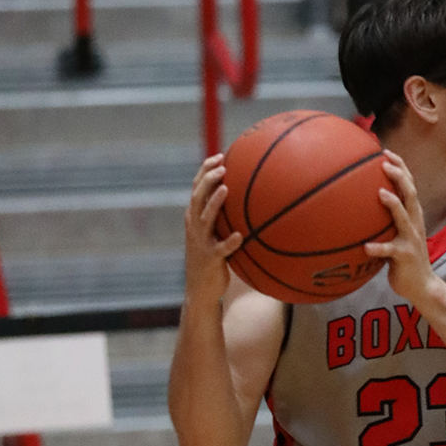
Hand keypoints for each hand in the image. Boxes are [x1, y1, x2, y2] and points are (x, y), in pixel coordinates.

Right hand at [184, 154, 243, 306]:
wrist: (201, 290)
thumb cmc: (213, 258)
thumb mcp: (215, 235)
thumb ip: (224, 218)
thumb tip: (250, 199)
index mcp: (195, 218)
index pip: (196, 188)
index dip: (205, 171)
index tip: (219, 156)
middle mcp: (194, 227)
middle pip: (197, 197)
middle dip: (207, 179)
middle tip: (222, 166)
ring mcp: (201, 242)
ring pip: (205, 218)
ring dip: (214, 203)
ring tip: (226, 189)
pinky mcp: (210, 259)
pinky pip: (221, 249)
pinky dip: (229, 242)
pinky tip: (240, 236)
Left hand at [363, 151, 437, 303]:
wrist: (422, 285)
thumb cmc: (404, 258)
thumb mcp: (397, 234)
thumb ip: (385, 220)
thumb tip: (361, 205)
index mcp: (413, 215)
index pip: (409, 185)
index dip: (400, 167)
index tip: (385, 152)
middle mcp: (415, 223)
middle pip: (410, 194)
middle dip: (399, 176)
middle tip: (384, 163)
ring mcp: (411, 239)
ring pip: (404, 217)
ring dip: (393, 204)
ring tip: (380, 193)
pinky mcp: (405, 256)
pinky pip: (390, 250)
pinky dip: (378, 248)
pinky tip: (366, 247)